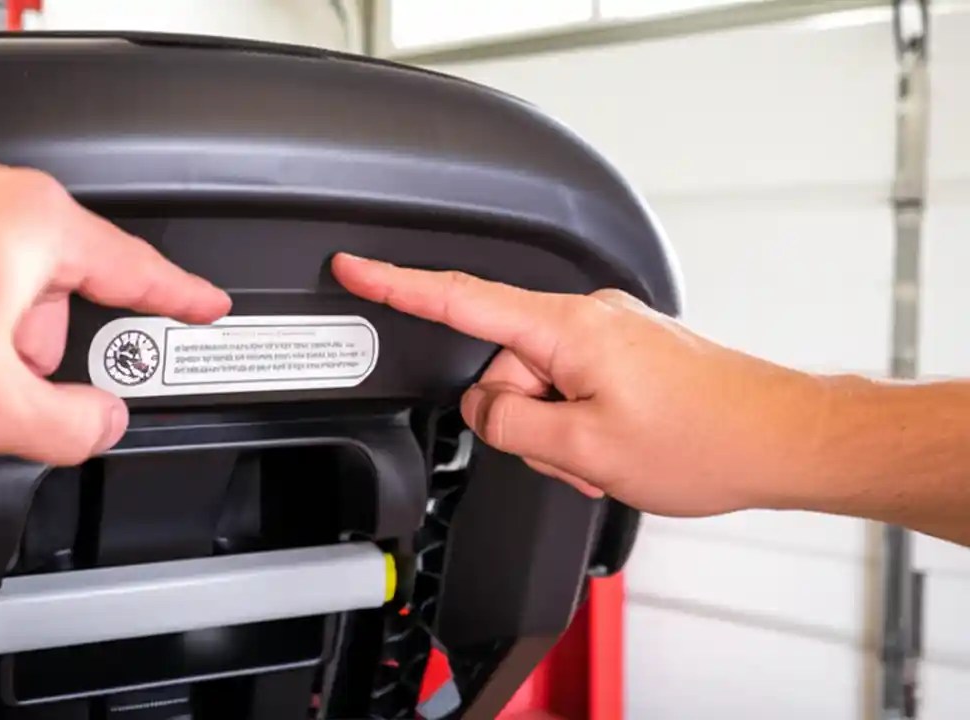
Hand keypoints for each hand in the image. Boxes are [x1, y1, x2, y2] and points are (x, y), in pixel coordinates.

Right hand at [332, 253, 830, 516]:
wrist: (784, 439)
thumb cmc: (707, 441)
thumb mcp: (585, 450)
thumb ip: (511, 426)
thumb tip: (485, 408)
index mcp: (569, 329)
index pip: (461, 297)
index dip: (396, 284)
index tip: (354, 267)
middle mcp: (589, 317)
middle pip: (504, 366)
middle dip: (523, 419)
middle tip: (575, 453)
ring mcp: (612, 333)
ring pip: (541, 386)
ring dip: (558, 431)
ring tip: (608, 457)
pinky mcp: (629, 351)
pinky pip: (575, 386)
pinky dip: (581, 424)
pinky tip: (619, 449)